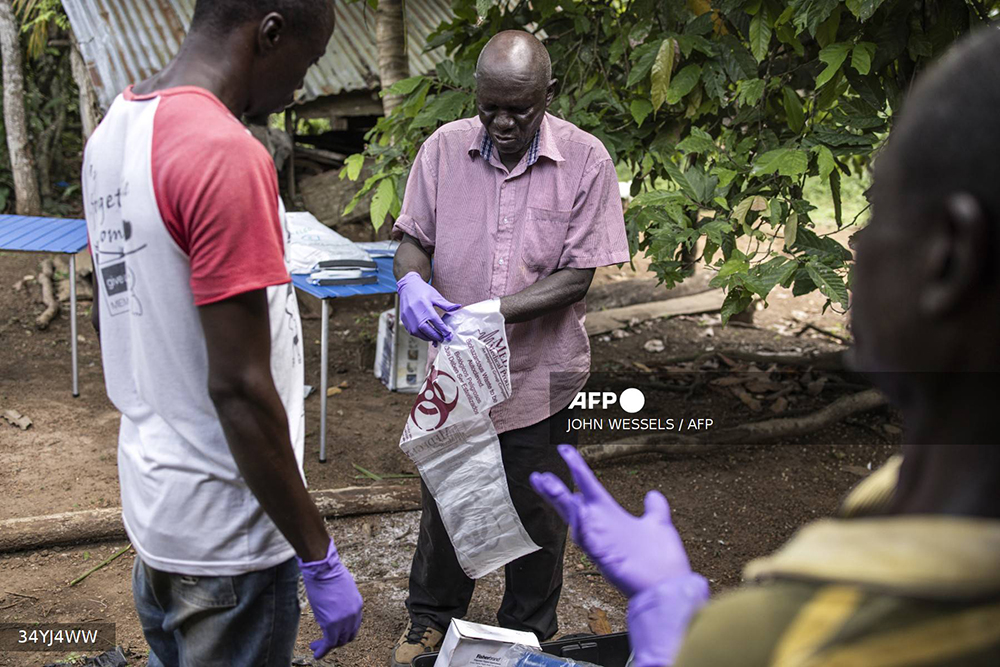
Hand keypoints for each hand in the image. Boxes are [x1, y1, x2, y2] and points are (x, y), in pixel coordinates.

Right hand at [297, 539, 362, 658]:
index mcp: (357, 605)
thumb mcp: (342, 590)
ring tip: (315, 647)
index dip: (343, 632)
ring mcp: (344, 620)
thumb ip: (341, 603)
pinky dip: (323, 650)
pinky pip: (329, 642)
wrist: (323, 569)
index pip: (353, 625)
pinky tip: (316, 654)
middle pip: (347, 635)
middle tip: (324, 642)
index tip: (333, 633)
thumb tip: (332, 612)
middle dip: (336, 641)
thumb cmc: (329, 574)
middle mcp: (354, 614)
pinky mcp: (332, 623)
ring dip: (327, 646)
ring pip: (338, 641)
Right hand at [397, 272, 460, 342]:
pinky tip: (426, 334)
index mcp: (426, 307)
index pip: (437, 323)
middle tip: (443, 338)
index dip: (444, 331)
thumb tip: (458, 306)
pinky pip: (413, 332)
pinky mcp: (404, 321)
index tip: (449, 335)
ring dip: (429, 338)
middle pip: (428, 331)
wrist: (407, 287)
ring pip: (420, 334)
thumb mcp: (435, 296)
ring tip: (435, 338)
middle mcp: (416, 315)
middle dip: (437, 336)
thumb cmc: (422, 290)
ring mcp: (409, 319)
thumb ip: (446, 304)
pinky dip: (421, 335)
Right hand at [530, 445, 692, 598]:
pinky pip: (586, 537)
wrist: (667, 587)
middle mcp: (601, 526)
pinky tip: (575, 508)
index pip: (588, 485)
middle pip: (571, 502)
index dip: (576, 466)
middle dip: (554, 490)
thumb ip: (654, 509)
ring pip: (573, 517)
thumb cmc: (661, 561)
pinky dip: (580, 524)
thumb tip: (653, 495)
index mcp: (611, 515)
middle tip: (538, 476)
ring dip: (559, 500)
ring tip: (545, 483)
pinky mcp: (603, 555)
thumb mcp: (658, 525)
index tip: (564, 450)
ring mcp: (599, 541)